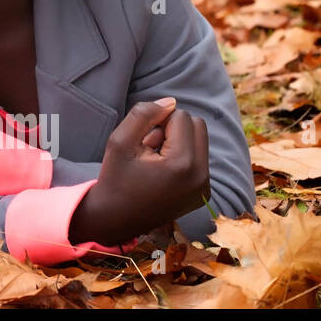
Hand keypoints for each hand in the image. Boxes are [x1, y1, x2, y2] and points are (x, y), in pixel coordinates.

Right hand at [70, 98, 209, 245]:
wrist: (116, 219)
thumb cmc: (114, 178)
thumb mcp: (119, 141)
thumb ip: (143, 114)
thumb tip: (171, 102)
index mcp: (183, 165)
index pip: (181, 116)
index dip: (157, 120)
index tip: (141, 141)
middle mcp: (201, 177)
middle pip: (197, 125)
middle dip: (173, 128)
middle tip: (149, 147)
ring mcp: (205, 188)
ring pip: (199, 140)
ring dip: (177, 142)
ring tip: (154, 161)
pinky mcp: (204, 193)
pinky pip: (199, 158)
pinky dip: (182, 156)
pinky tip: (162, 172)